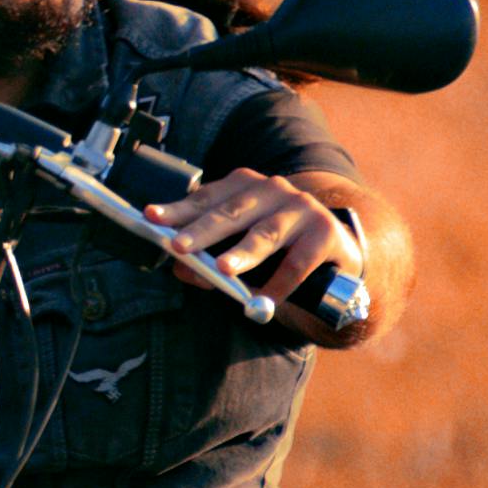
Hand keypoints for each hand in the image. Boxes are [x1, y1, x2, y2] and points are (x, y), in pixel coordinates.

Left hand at [156, 169, 371, 340]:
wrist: (337, 252)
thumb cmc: (277, 250)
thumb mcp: (240, 250)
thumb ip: (210, 256)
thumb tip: (181, 268)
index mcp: (245, 187)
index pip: (205, 198)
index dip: (178, 209)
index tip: (150, 218)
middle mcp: (272, 190)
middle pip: (231, 212)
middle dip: (202, 231)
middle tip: (178, 247)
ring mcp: (300, 208)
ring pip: (264, 234)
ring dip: (242, 253)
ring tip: (221, 269)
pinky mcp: (325, 231)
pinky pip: (297, 262)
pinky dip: (279, 284)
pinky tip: (264, 300)